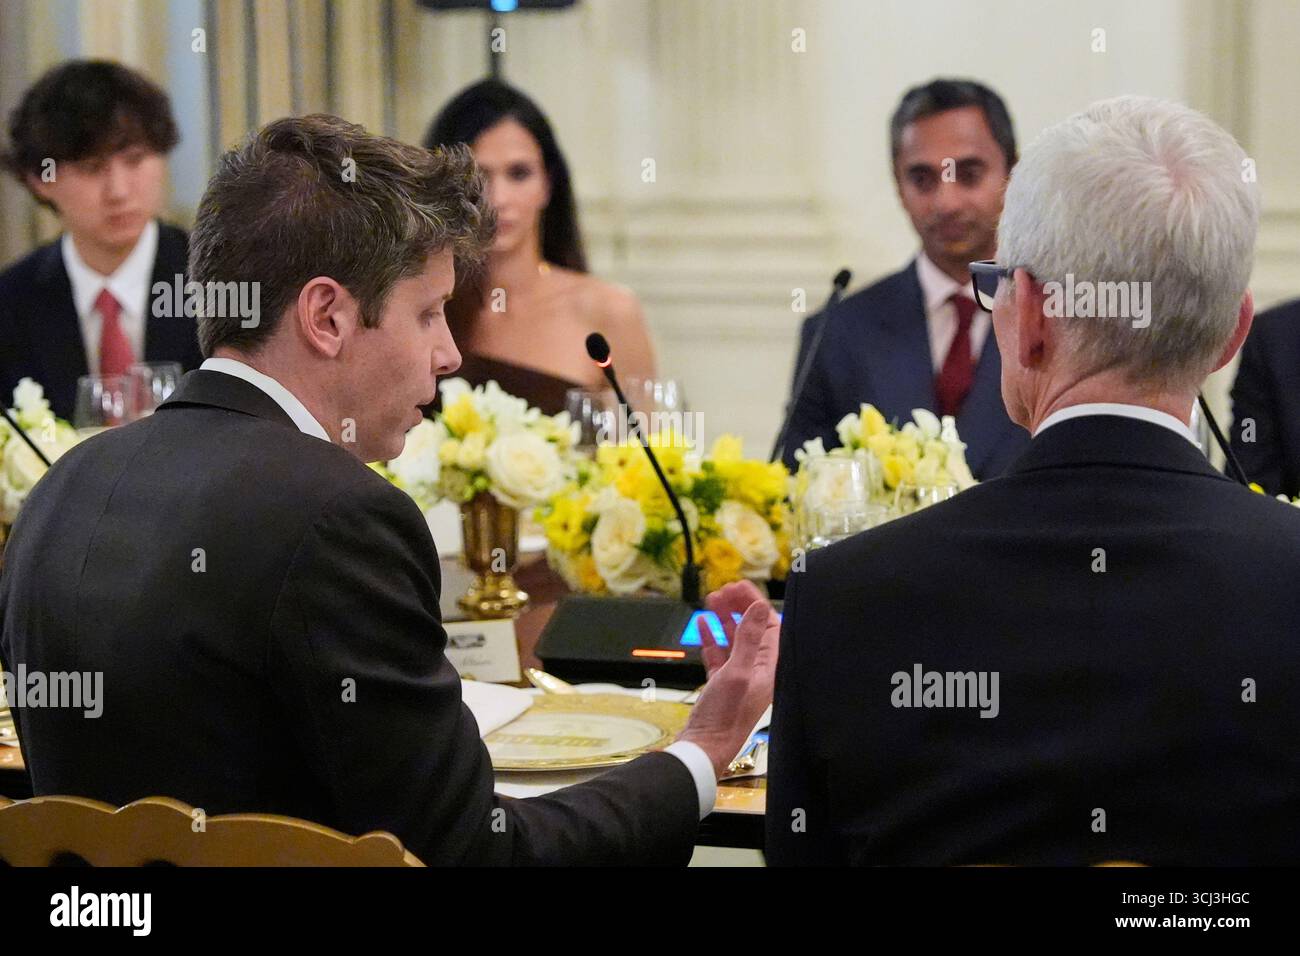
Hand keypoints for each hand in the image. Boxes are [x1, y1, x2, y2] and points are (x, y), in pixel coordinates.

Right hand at [675, 580, 780, 778]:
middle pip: (751, 629)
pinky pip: (718, 653)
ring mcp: (738, 676)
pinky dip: (711, 637)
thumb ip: (748, 638)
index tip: (738, 587)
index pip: (769, 626)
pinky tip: (703, 624)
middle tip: (723, 590)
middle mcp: (757, 670)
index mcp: (768, 668)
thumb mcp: (737, 672)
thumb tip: (759, 607)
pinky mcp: (721, 683)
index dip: (754, 604)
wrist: (704, 747)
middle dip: (738, 607)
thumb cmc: (724, 717)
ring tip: (711, 601)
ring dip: (723, 618)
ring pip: (733, 639)